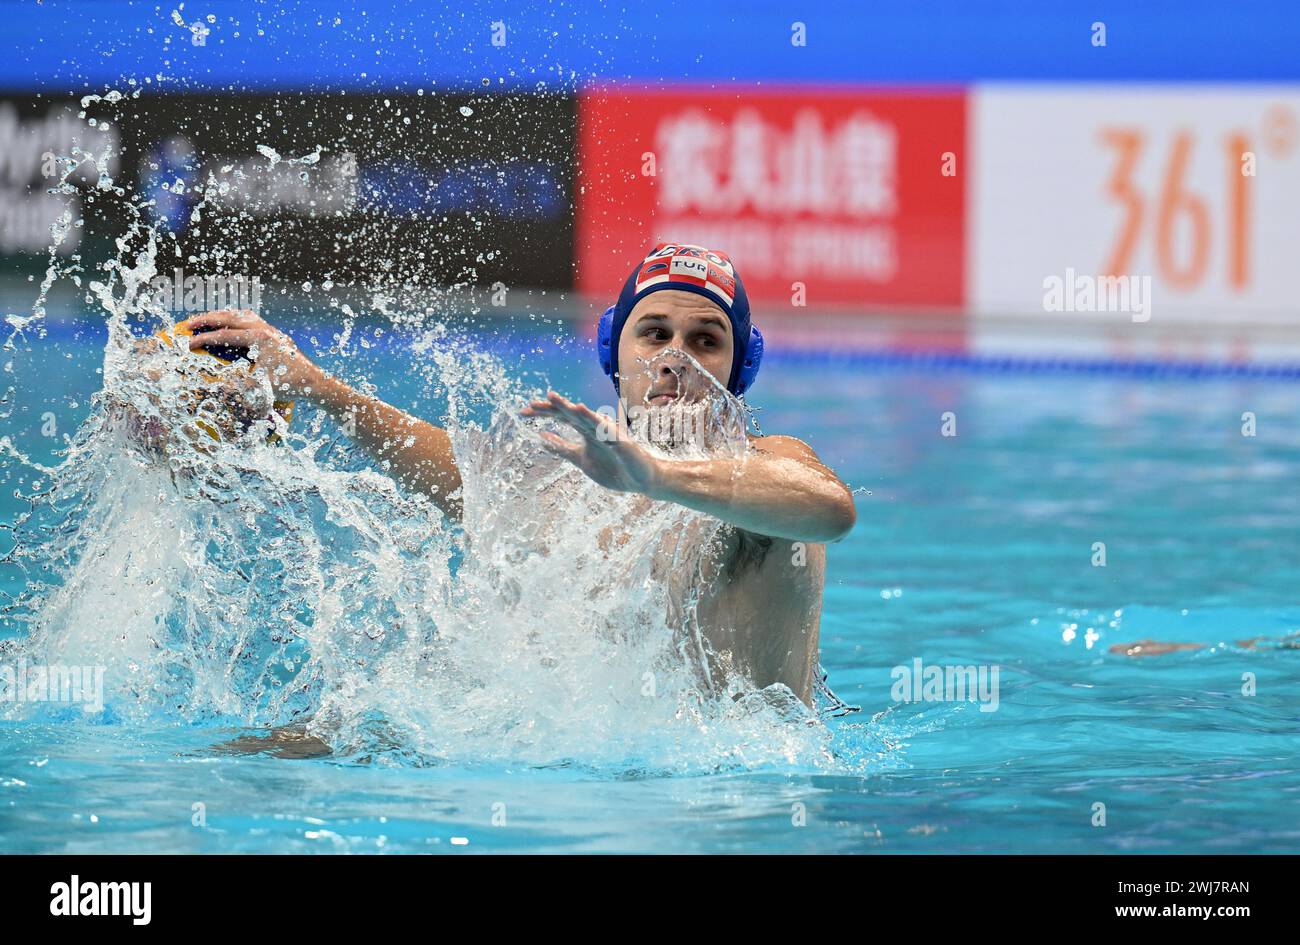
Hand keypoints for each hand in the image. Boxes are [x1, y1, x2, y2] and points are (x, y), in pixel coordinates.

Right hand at [183, 309, 323, 398]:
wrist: (314, 382)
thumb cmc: (289, 386)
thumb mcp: (259, 388)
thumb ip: (236, 386)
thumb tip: (212, 390)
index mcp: (260, 339)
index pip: (225, 335)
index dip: (204, 339)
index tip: (187, 344)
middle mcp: (265, 330)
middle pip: (230, 317)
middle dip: (207, 319)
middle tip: (187, 324)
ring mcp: (271, 330)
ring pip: (241, 315)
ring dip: (222, 316)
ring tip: (205, 321)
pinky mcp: (274, 335)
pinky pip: (251, 320)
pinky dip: (236, 320)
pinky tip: (228, 326)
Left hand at [521, 391, 662, 495]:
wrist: (640, 479)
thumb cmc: (614, 467)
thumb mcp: (580, 459)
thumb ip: (562, 449)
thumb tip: (542, 440)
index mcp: (584, 431)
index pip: (560, 417)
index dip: (542, 414)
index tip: (522, 412)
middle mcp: (594, 428)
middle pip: (568, 413)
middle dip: (549, 408)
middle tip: (529, 405)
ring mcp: (606, 432)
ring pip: (583, 416)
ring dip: (567, 407)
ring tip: (551, 397)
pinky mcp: (618, 439)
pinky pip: (603, 428)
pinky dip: (591, 418)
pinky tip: (579, 409)